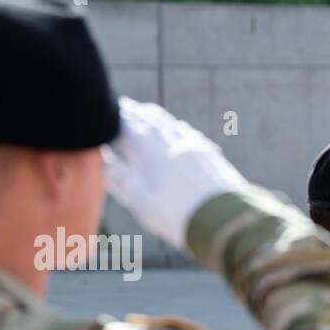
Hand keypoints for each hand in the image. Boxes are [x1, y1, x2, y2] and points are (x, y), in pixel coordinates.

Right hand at [103, 97, 249, 250]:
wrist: (227, 222)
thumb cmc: (178, 217)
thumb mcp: (141, 202)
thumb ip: (120, 178)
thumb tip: (103, 159)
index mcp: (151, 152)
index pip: (130, 126)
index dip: (116, 118)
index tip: (106, 112)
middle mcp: (174, 143)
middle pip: (152, 121)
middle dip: (137, 113)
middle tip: (126, 106)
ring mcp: (196, 148)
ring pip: (172, 125)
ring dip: (157, 118)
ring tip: (148, 113)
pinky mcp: (212, 157)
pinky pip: (191, 136)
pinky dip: (179, 129)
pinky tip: (181, 131)